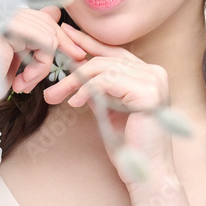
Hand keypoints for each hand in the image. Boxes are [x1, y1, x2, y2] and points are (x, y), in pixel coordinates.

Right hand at [0, 6, 87, 118]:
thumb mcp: (17, 56)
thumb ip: (33, 35)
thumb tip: (55, 10)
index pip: (39, 16)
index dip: (59, 36)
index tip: (75, 54)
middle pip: (46, 22)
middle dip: (57, 50)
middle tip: (45, 75)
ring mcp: (0, 17)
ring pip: (47, 34)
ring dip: (42, 66)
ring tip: (26, 84)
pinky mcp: (5, 30)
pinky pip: (44, 43)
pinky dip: (40, 68)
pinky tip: (23, 83)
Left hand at [42, 22, 176, 184]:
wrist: (145, 171)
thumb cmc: (128, 144)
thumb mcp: (109, 108)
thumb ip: (99, 88)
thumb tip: (78, 74)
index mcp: (148, 73)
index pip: (113, 52)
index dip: (87, 42)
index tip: (64, 35)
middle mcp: (154, 72)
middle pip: (104, 60)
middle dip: (72, 70)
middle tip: (51, 86)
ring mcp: (154, 80)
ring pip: (103, 68)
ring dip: (74, 82)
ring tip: (57, 96)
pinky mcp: (148, 93)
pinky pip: (107, 81)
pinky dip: (87, 90)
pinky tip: (75, 102)